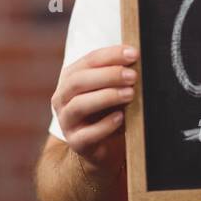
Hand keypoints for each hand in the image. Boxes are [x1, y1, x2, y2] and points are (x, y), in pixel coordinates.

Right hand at [51, 44, 138, 175]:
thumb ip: (119, 74)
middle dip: (108, 75)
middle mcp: (63, 98)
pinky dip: (105, 125)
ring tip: (130, 94)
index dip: (111, 55)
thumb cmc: (109, 110)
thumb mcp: (113, 89)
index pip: (89, 60)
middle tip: (133, 75)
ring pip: (79, 105)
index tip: (134, 54)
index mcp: (71, 78)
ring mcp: (66, 121)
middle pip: (79, 81)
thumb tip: (137, 58)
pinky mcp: (76, 143)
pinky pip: (87, 134)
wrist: (106, 147)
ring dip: (106, 96)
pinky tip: (120, 117)